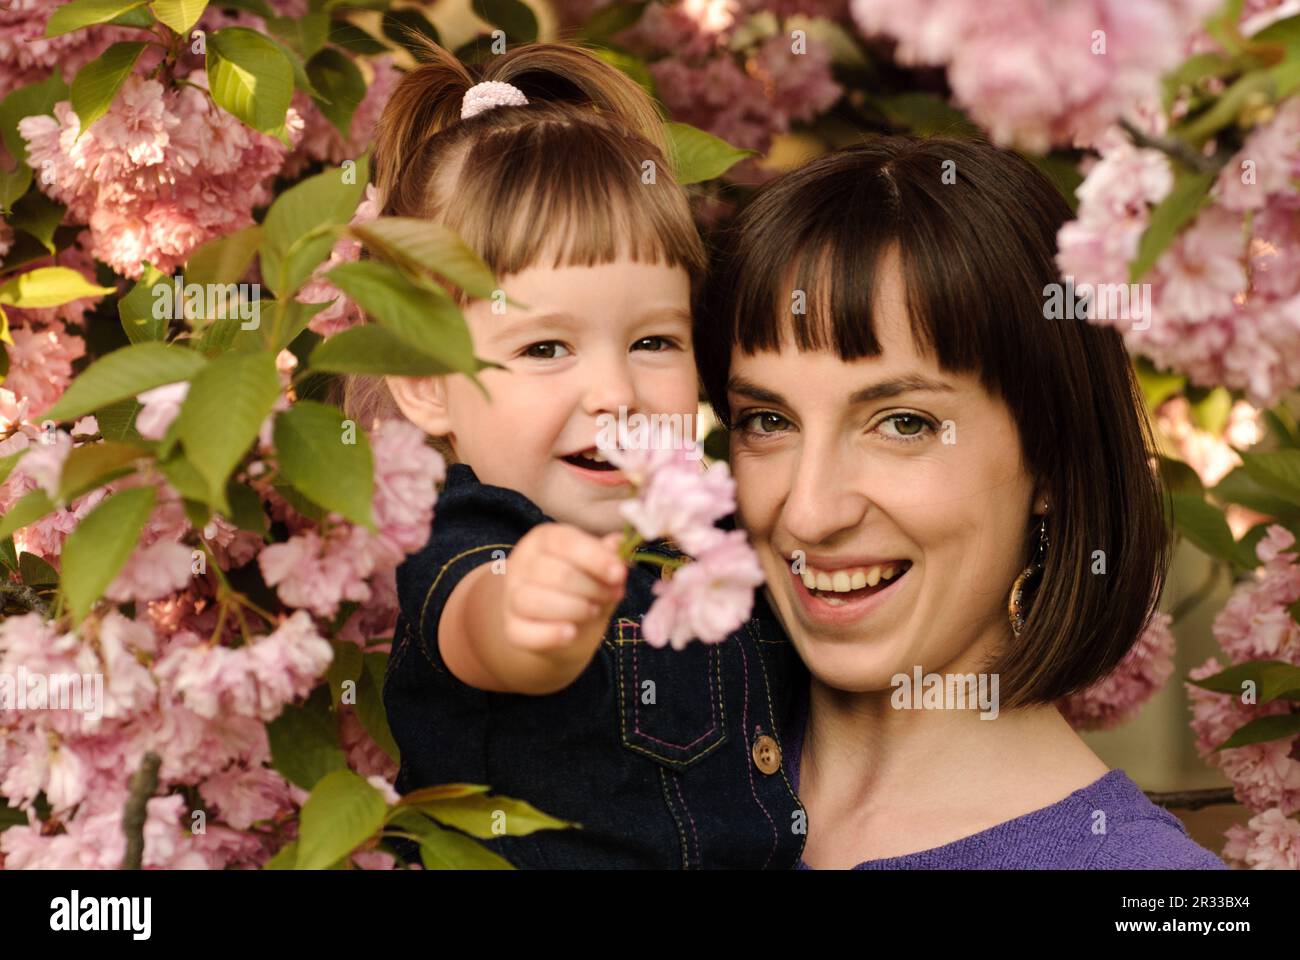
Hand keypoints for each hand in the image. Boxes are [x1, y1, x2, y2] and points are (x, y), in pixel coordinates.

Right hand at [501, 523, 627, 671]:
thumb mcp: (599, 570)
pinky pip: (524, 632)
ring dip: (573, 609)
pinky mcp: (511, 628)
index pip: (565, 541)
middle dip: (592, 587)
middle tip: (611, 595)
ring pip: (533, 601)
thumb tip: (619, 543)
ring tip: (593, 611)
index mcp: (544, 540)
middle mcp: (522, 564)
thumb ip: (609, 558)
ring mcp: (512, 597)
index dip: (595, 558)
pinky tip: (571, 633)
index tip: (619, 574)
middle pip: (555, 573)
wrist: (563, 627)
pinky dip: (551, 635)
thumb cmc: (583, 589)